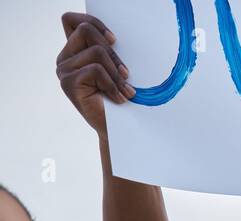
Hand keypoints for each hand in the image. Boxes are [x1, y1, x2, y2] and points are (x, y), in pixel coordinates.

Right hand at [57, 12, 134, 139]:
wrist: (121, 130)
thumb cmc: (121, 100)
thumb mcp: (116, 70)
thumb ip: (108, 51)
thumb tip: (115, 37)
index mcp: (74, 51)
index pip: (72, 20)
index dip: (93, 23)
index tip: (114, 41)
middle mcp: (65, 59)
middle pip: (86, 31)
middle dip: (113, 53)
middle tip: (126, 75)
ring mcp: (64, 70)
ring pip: (96, 52)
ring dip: (117, 73)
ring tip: (125, 91)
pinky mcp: (68, 83)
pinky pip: (96, 70)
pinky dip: (113, 84)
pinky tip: (118, 98)